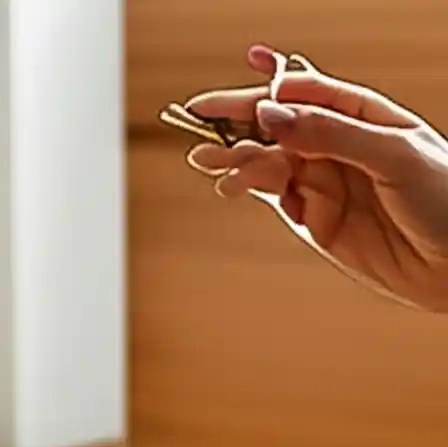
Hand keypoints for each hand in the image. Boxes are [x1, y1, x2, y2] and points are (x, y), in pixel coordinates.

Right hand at [184, 45, 447, 310]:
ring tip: (203, 158)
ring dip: (234, 155)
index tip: (235, 88)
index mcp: (364, 115)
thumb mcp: (393, 155)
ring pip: (267, 159)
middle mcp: (338, 145)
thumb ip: (329, 134)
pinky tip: (228, 184)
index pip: (305, 89)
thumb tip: (270, 115)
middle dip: (237, 119)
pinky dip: (246, 186)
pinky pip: (272, 193)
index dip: (266, 85)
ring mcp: (324, 181)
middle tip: (197, 117)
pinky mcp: (314, 217)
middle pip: (277, 122)